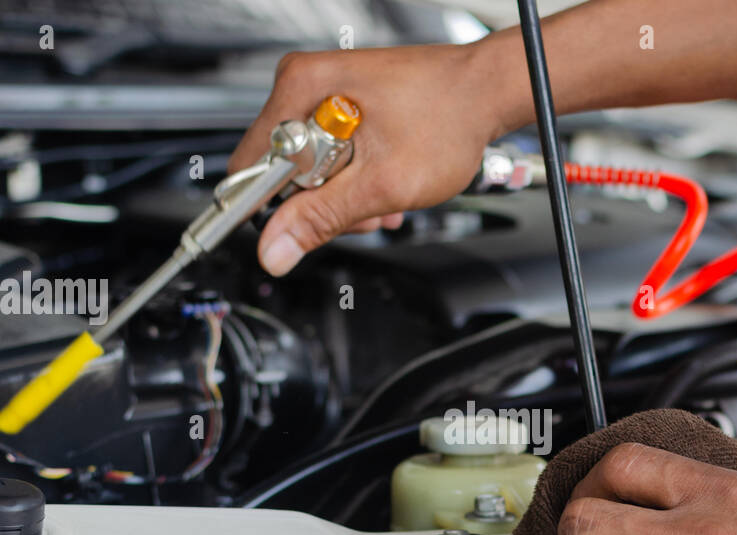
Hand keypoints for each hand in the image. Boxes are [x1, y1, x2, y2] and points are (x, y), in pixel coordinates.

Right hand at [229, 41, 514, 276]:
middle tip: (365, 207)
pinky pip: (329, 156)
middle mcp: (305, 84)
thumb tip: (275, 248)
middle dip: (322, 204)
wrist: (486, 93)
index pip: (251, 166)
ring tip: (383, 196)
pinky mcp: (342, 105)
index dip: (273, 208)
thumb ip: (322, 219)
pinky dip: (355, 179)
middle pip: (280, 172)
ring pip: (308, 170)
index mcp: (301, 89)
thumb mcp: (381, 184)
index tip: (296, 229)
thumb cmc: (447, 119)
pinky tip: (383, 184)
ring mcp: (324, 93)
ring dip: (344, 197)